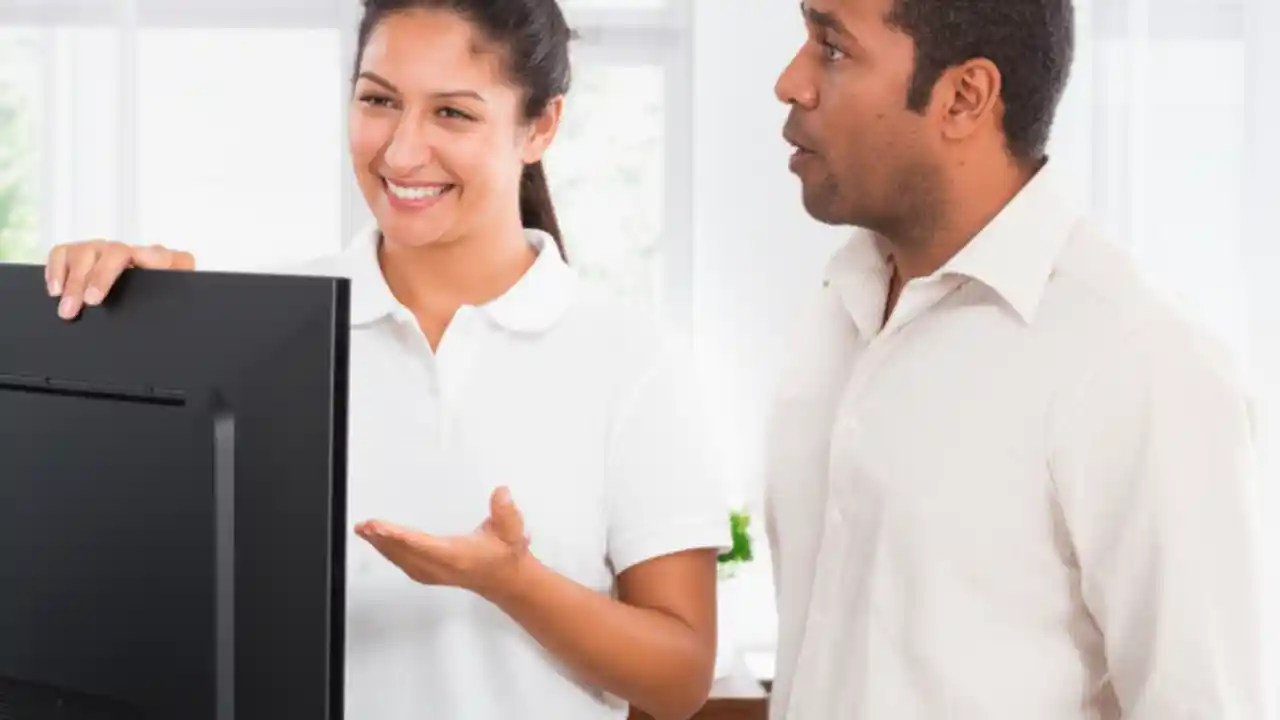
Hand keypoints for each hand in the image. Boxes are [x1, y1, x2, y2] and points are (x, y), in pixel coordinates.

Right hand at [46, 239, 195, 319]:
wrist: (153, 295)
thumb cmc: (165, 298)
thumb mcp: (178, 294)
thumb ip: (181, 285)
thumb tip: (177, 280)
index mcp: (163, 261)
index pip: (156, 254)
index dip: (147, 261)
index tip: (128, 276)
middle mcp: (130, 252)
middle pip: (113, 252)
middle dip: (98, 278)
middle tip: (89, 302)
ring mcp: (104, 251)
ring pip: (85, 251)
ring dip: (75, 280)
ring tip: (69, 308)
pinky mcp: (82, 255)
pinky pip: (64, 253)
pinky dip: (56, 270)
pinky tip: (56, 290)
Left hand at [355, 487, 532, 600]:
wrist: (507, 578)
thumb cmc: (505, 554)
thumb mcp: (513, 530)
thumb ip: (506, 511)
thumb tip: (501, 493)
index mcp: (457, 557)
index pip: (422, 546)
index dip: (399, 536)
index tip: (379, 527)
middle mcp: (442, 568)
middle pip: (404, 554)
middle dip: (382, 539)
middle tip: (364, 526)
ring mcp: (434, 573)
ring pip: (401, 561)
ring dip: (381, 546)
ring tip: (365, 531)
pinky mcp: (429, 573)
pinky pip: (403, 564)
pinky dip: (389, 552)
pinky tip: (380, 543)